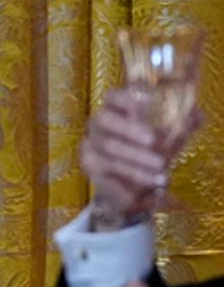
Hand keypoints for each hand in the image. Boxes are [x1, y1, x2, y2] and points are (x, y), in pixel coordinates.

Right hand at [81, 88, 201, 224]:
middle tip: (153, 139)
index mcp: (116, 110)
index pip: (113, 97)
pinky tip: (155, 179)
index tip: (146, 102)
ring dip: (138, 156)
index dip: (126, 98)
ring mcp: (91, 144)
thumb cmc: (151, 153)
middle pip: (104, 119)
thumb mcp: (171, 136)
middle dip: (129, 128)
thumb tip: (196, 115)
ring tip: (161, 165)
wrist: (135, 189)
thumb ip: (182, 124)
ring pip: (109, 146)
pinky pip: (110, 167)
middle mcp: (99, 124)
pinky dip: (136, 173)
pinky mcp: (90, 165)